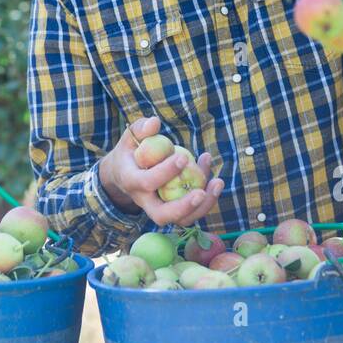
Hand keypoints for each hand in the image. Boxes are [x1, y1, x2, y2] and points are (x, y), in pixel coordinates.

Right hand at [99, 116, 224, 227]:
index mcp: (131, 181)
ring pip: (181, 219)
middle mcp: (144, 201)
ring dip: (203, 206)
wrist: (124, 173)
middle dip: (183, 206)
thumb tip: (155, 122)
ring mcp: (159, 209)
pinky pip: (191, 212)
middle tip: (201, 192)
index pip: (146, 182)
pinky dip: (207, 199)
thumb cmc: (130, 151)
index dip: (165, 172)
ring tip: (218, 183)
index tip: (183, 158)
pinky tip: (215, 179)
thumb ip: (140, 128)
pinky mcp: (173, 210)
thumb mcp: (129, 137)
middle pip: (162, 216)